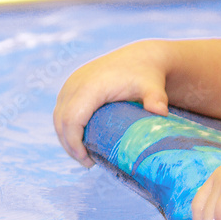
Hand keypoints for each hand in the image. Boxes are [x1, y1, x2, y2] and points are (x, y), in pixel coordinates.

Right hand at [53, 40, 172, 166]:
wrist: (141, 56)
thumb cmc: (146, 74)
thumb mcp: (153, 86)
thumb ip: (156, 99)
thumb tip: (161, 112)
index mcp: (90, 86)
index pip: (71, 120)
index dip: (74, 143)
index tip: (88, 161)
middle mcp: (76, 83)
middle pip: (61, 121)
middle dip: (70, 145)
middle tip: (88, 162)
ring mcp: (71, 83)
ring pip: (58, 116)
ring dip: (67, 137)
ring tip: (85, 154)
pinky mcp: (72, 84)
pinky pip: (62, 109)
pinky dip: (67, 126)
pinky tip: (81, 139)